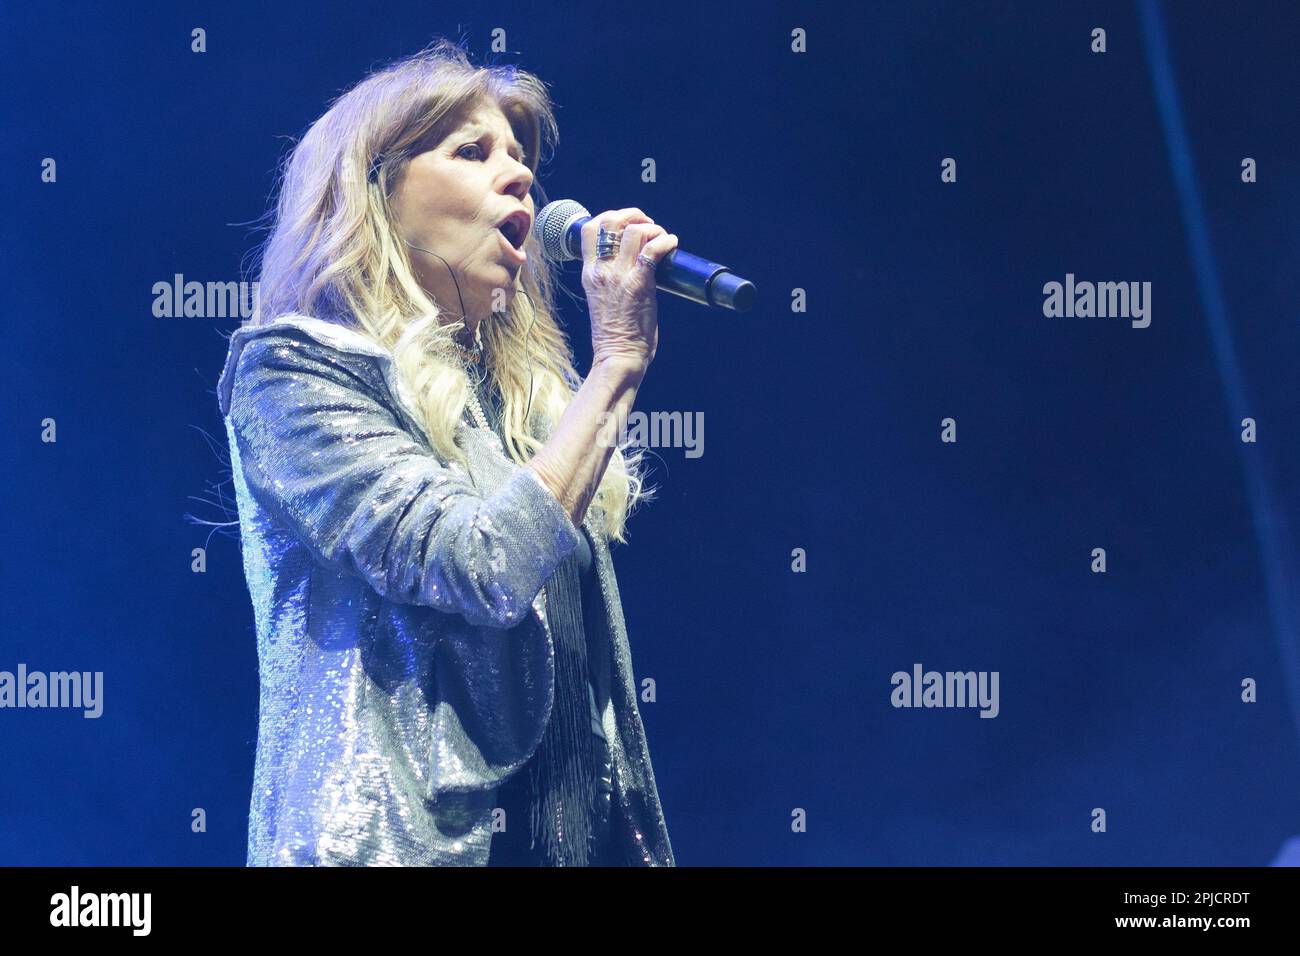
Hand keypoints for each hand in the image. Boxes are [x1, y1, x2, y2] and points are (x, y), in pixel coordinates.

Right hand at [580, 207, 678, 373]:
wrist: (618, 357)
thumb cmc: (614, 334)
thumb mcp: (602, 298)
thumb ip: (610, 278)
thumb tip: (632, 263)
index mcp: (590, 273)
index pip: (588, 229)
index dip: (609, 217)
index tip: (627, 225)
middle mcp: (601, 270)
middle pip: (610, 221)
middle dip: (633, 215)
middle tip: (647, 225)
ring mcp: (619, 276)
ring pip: (633, 231)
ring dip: (653, 229)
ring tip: (662, 237)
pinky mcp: (639, 285)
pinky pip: (652, 251)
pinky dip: (665, 241)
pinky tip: (672, 245)